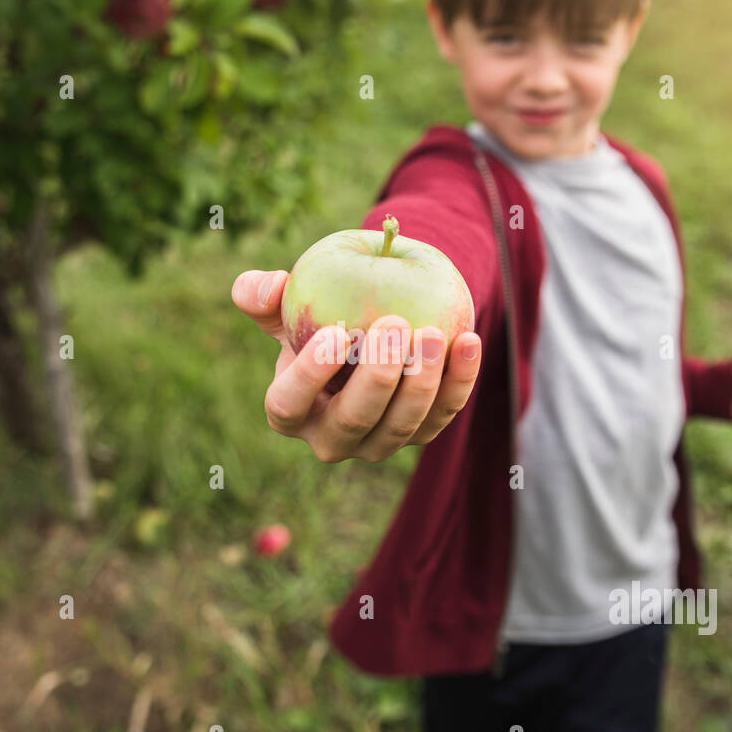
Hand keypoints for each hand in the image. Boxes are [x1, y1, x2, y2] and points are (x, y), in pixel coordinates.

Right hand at [231, 269, 482, 461]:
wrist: (369, 328)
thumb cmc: (318, 314)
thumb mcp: (287, 303)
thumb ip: (263, 294)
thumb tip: (265, 287)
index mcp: (289, 410)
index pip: (288, 405)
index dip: (308, 376)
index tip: (334, 332)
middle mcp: (331, 437)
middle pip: (353, 421)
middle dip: (377, 378)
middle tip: (394, 326)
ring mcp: (377, 443)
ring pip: (401, 427)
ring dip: (421, 383)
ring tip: (434, 333)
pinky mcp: (418, 435)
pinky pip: (442, 415)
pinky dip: (459, 381)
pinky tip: (468, 340)